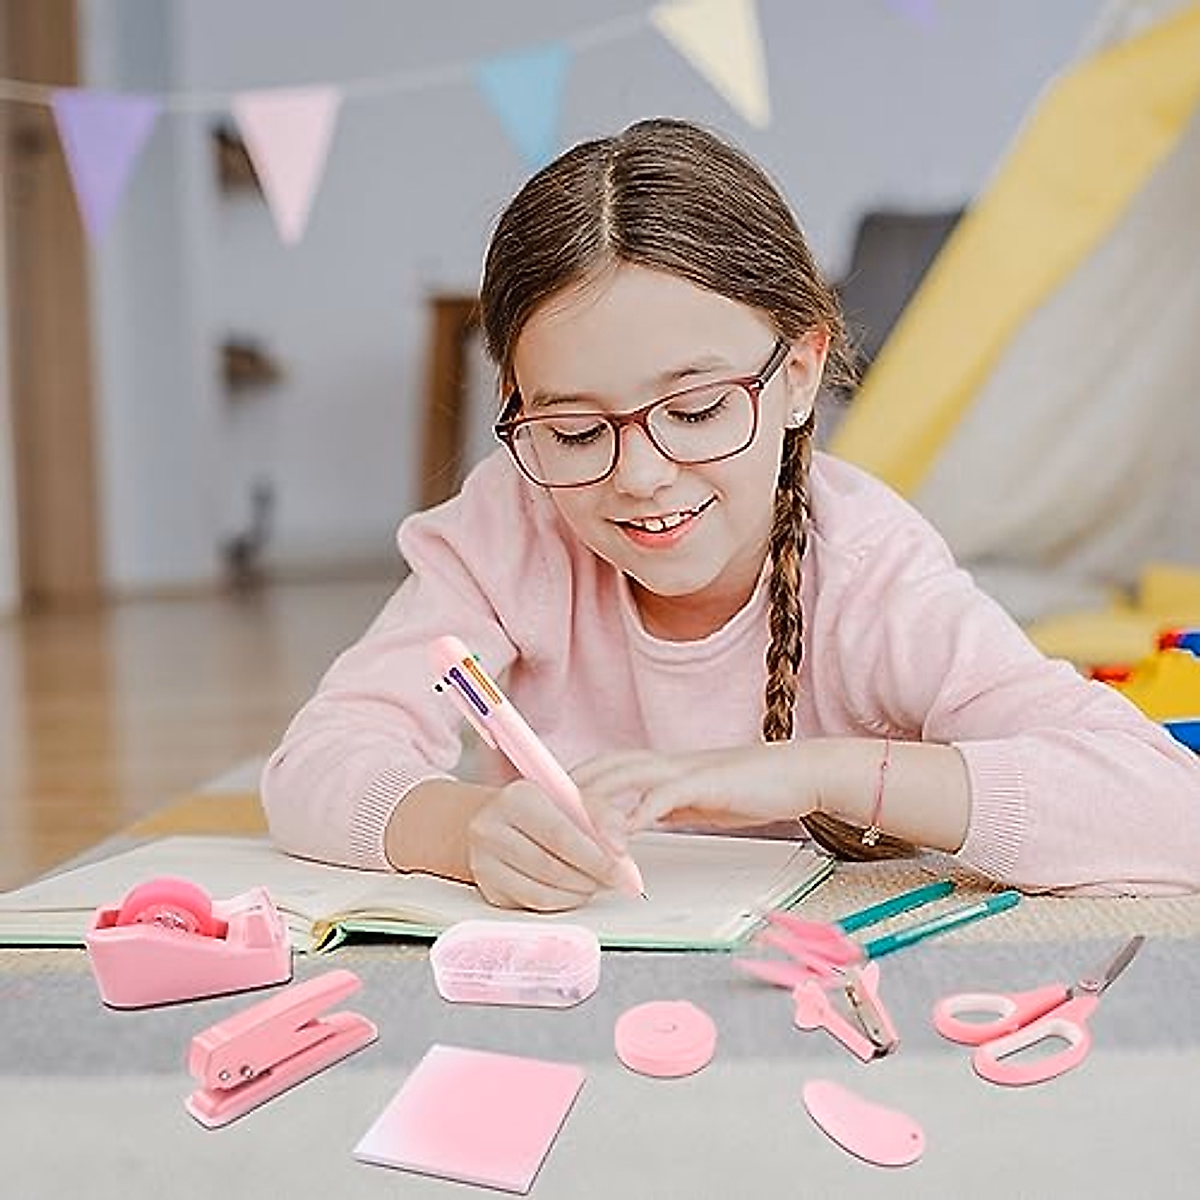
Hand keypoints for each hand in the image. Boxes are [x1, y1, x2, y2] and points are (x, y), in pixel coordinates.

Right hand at [466, 779, 630, 911]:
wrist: (498, 821)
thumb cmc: (543, 810)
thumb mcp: (574, 801)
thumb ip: (603, 819)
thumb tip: (619, 850)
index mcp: (516, 797)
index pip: (561, 835)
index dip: (598, 858)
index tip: (624, 872)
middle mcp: (491, 828)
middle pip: (551, 867)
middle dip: (592, 879)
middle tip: (614, 881)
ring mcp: (484, 861)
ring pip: (542, 891)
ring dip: (578, 893)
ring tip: (594, 883)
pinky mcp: (488, 888)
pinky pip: (533, 905)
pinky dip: (562, 902)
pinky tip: (573, 891)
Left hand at [574, 743, 815, 832]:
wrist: (800, 773)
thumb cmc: (755, 787)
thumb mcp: (700, 799)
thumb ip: (668, 806)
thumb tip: (639, 821)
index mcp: (665, 766)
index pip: (609, 764)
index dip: (578, 778)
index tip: (550, 799)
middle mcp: (668, 762)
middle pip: (606, 765)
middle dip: (571, 787)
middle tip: (542, 812)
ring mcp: (684, 770)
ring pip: (625, 777)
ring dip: (595, 802)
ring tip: (570, 827)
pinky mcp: (704, 784)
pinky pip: (661, 797)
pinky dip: (636, 814)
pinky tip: (621, 835)